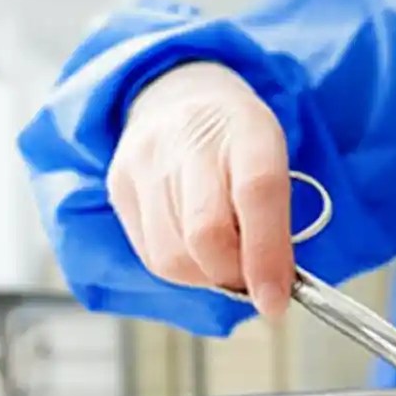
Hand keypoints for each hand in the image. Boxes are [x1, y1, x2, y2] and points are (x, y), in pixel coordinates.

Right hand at [108, 62, 293, 318]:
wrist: (178, 95)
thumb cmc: (236, 138)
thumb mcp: (274, 160)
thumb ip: (277, 220)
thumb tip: (273, 288)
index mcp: (245, 127)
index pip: (257, 193)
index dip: (267, 256)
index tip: (275, 301)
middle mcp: (189, 139)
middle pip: (206, 234)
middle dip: (233, 275)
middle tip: (251, 279)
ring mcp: (146, 162)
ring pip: (174, 256)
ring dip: (206, 276)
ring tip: (223, 258)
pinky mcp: (119, 185)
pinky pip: (151, 255)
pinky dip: (182, 268)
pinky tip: (194, 249)